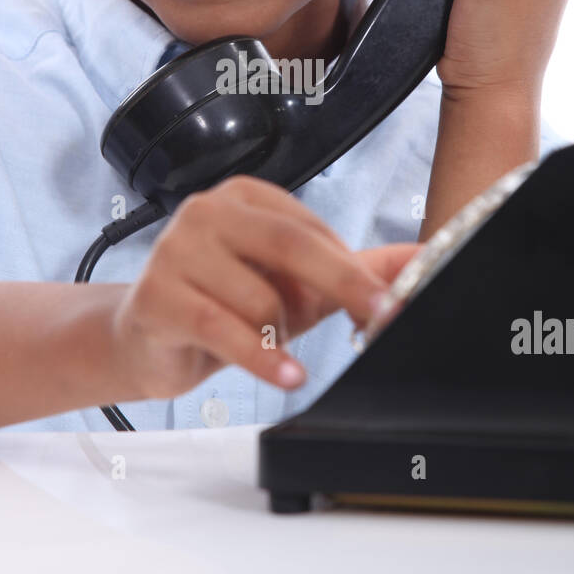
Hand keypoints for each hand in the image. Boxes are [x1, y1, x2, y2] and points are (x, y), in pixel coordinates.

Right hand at [105, 177, 418, 401]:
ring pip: (259, 299)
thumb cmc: (226, 305)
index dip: (354, 270)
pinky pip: (223, 330)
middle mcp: (206, 212)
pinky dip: (263, 359)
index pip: (311, 229)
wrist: (148, 339)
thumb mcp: (299, 286)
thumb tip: (425, 260)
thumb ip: (359, 269)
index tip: (390, 302)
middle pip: (290, 246)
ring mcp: (175, 251)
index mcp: (244, 198)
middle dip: (344, 285)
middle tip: (380, 317)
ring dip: (283, 335)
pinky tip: (288, 376)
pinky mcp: (155, 297)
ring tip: (276, 348)